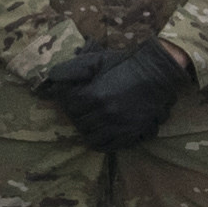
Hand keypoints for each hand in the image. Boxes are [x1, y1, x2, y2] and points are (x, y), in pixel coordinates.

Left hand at [40, 42, 186, 150]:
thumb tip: (51, 77)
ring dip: (87, 131)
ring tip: (90, 123)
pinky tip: (100, 135)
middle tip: (82, 111)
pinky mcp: (131, 134)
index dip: (68, 102)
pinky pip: (109, 146)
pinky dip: (101, 143)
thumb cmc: (124, 64)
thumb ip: (72, 68)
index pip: (69, 107)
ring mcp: (118, 126)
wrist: (156, 73)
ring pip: (91, 138)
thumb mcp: (97, 60)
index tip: (72, 99)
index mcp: (94, 95)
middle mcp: (105, 114)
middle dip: (77, 116)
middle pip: (79, 124)